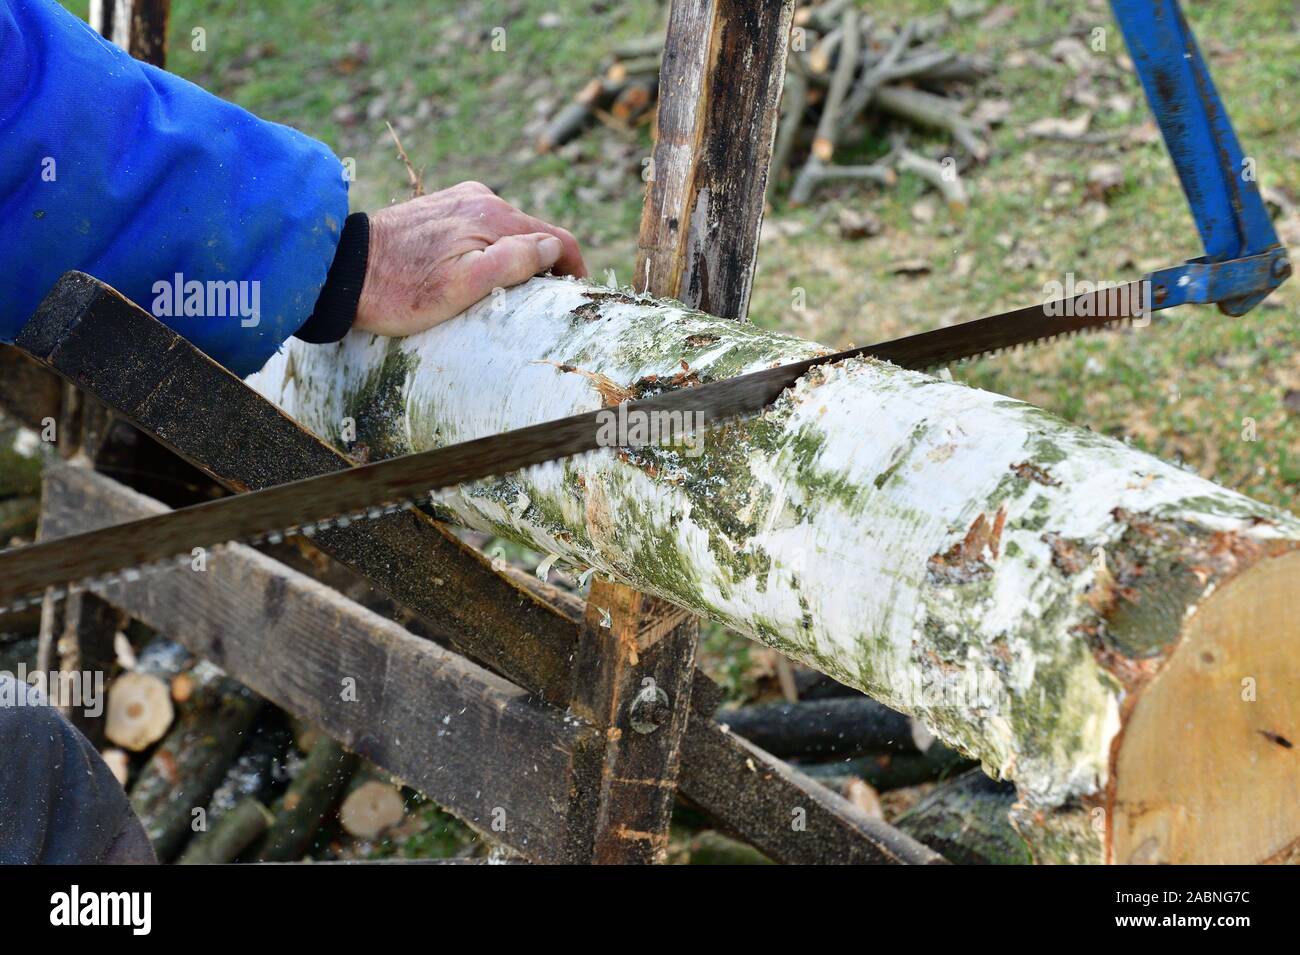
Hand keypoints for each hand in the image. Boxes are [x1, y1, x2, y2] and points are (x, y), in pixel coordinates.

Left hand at [354, 181, 586, 335]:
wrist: (341, 270)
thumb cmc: (400, 291)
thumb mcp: (463, 288)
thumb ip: (513, 262)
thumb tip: (551, 248)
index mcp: (492, 215)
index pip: (557, 238)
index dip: (574, 269)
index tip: (576, 295)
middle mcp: (480, 198)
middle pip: (533, 233)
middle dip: (545, 264)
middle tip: (542, 303)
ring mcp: (458, 200)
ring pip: (507, 230)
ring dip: (516, 257)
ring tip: (509, 292)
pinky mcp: (440, 207)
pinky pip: (481, 227)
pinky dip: (491, 249)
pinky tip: (477, 272)